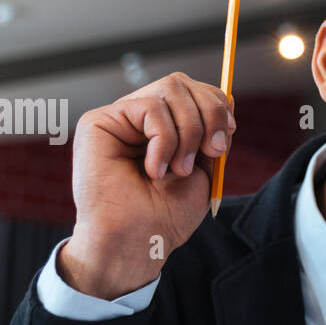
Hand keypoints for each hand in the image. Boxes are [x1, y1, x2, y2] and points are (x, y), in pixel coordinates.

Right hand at [60, 72, 235, 298]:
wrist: (138, 241)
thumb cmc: (166, 215)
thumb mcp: (204, 168)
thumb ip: (212, 132)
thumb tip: (227, 98)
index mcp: (165, 128)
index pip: (194, 91)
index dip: (217, 105)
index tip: (225, 138)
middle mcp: (140, 118)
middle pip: (182, 82)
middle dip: (209, 115)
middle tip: (211, 151)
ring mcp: (119, 118)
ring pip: (169, 90)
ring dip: (187, 133)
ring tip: (178, 170)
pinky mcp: (98, 121)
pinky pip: (149, 107)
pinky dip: (164, 140)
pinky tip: (154, 169)